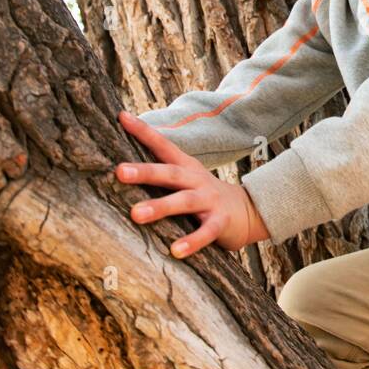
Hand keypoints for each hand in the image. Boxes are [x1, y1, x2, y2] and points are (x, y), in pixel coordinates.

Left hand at [115, 110, 270, 256]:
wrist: (248, 211)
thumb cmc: (205, 195)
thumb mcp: (187, 177)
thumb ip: (161, 172)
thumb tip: (121, 166)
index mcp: (186, 168)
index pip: (163, 145)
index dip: (144, 131)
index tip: (122, 117)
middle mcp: (196, 180)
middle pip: (169, 173)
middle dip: (145, 172)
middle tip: (120, 171)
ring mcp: (210, 201)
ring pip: (184, 202)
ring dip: (160, 207)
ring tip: (136, 215)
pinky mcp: (221, 222)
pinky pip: (205, 232)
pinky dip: (191, 241)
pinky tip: (175, 251)